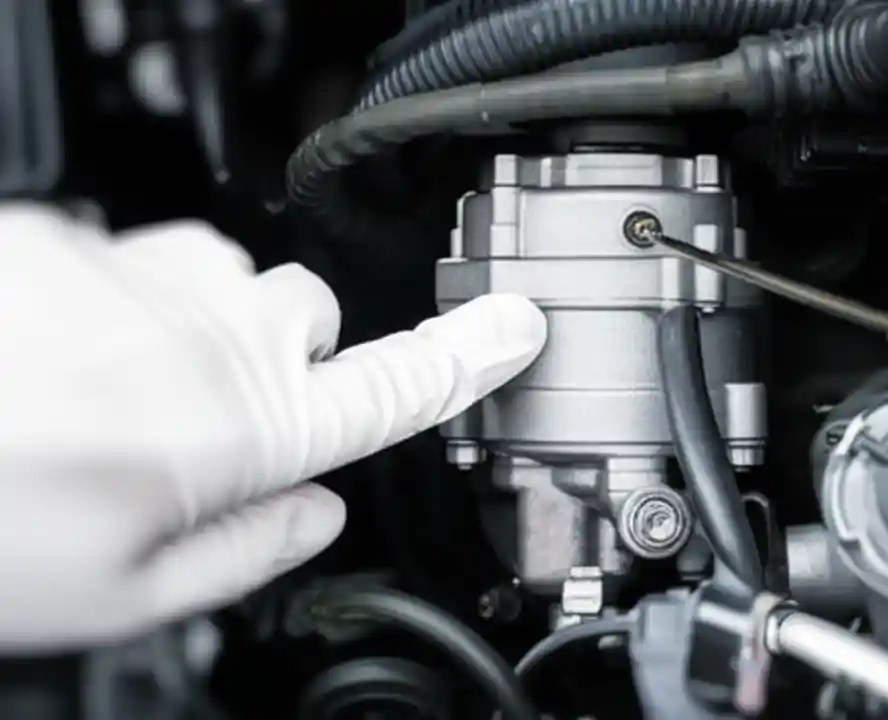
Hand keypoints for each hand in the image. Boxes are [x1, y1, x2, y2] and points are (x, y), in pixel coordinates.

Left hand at [0, 206, 545, 650]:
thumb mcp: (119, 597)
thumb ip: (248, 551)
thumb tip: (320, 511)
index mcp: (241, 433)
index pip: (398, 385)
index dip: (473, 354)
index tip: (519, 321)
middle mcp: (207, 335)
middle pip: (311, 313)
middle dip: (291, 354)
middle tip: (217, 418)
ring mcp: (135, 275)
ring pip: (224, 278)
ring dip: (203, 323)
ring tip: (123, 386)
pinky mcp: (65, 239)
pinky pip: (129, 258)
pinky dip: (117, 302)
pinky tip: (51, 355)